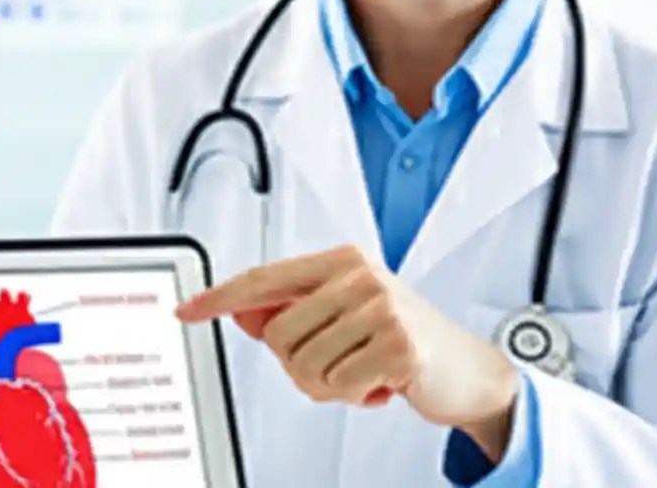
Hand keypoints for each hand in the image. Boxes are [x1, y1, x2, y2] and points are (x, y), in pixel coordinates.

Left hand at [176, 245, 520, 460]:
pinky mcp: (397, 344)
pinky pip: (337, 385)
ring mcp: (381, 307)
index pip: (263, 279)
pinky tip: (380, 384)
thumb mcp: (345, 317)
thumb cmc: (401, 340)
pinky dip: (353, 396)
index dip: (220, 297)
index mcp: (341, 260)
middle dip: (300, 364)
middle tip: (340, 364)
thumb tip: (241, 314)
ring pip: (303, 364)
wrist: (469, 371)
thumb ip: (294, 312)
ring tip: (362, 372)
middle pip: (278, 334)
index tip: (186, 310)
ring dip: (329, 384)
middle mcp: (360, 275)